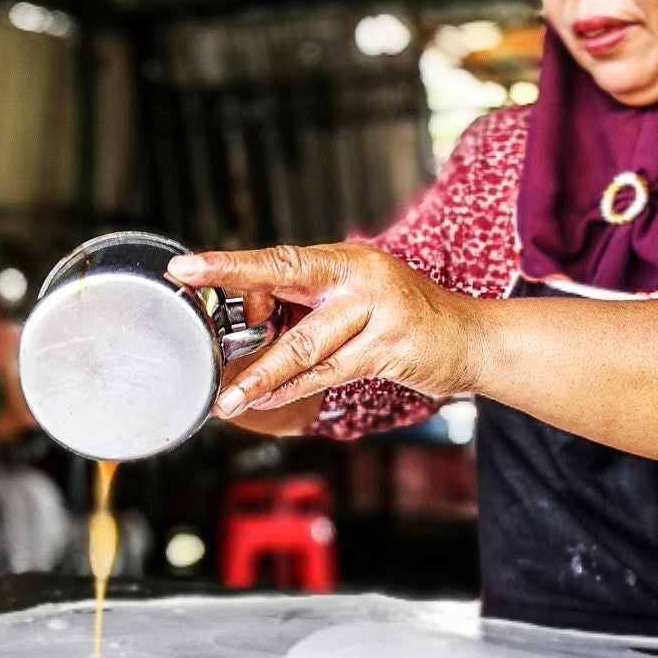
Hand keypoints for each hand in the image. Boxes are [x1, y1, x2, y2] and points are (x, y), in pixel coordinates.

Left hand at [167, 244, 481, 415]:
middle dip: (231, 284)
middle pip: (284, 278)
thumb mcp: (359, 297)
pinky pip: (330, 373)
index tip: (186, 264)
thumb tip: (253, 320)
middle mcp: (358, 276)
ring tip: (227, 398)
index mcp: (344, 260)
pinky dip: (295, 389)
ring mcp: (376, 310)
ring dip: (260, 375)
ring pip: (303, 344)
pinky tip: (268, 400)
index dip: (231, 261)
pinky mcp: (389, 346)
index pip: (278, 257)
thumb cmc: (407, 318)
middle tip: (185, 289)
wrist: (472, 337)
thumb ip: (313, 304)